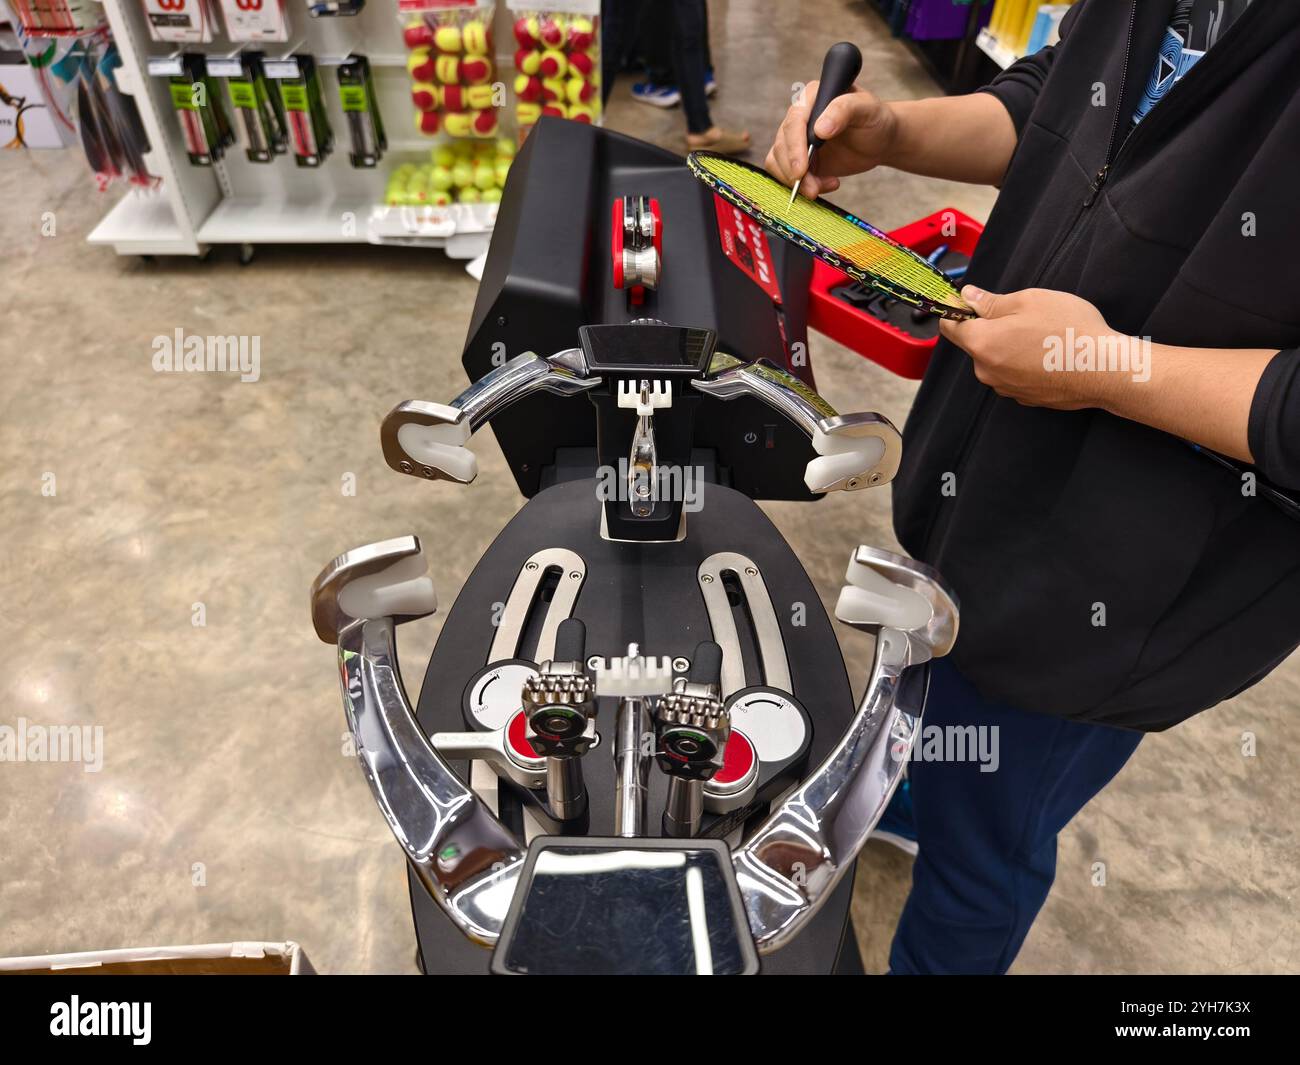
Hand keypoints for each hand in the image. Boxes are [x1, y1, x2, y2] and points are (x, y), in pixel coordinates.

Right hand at [765, 81, 897, 198]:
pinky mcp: (798, 159)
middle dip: (794, 171)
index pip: (794, 120)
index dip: (794, 147)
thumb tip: (820, 129)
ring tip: (822, 187)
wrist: (879, 141)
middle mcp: (799, 117)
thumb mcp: (867, 109)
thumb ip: (844, 110)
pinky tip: (826, 184)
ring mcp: (796, 139)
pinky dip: (802, 186)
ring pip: (779, 162)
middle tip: (812, 190)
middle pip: (782, 145)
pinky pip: (785, 175)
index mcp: (812, 97)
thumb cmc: (875, 119)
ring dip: (797, 182)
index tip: (801, 170)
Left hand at [938, 287, 1119, 409]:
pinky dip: (1025, 364)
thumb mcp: (1029, 301)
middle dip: (992, 328)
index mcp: (982, 344)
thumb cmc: (1068, 330)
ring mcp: (1006, 388)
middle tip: (1025, 316)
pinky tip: (1049, 355)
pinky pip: (1015, 375)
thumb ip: (991, 302)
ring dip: (1010, 347)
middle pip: (976, 344)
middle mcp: (987, 372)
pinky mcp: (1024, 398)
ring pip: (997, 360)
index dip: (958, 311)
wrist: (1104, 369)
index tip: (971, 302)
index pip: (950, 327)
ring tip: (1043, 336)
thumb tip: (968, 297)